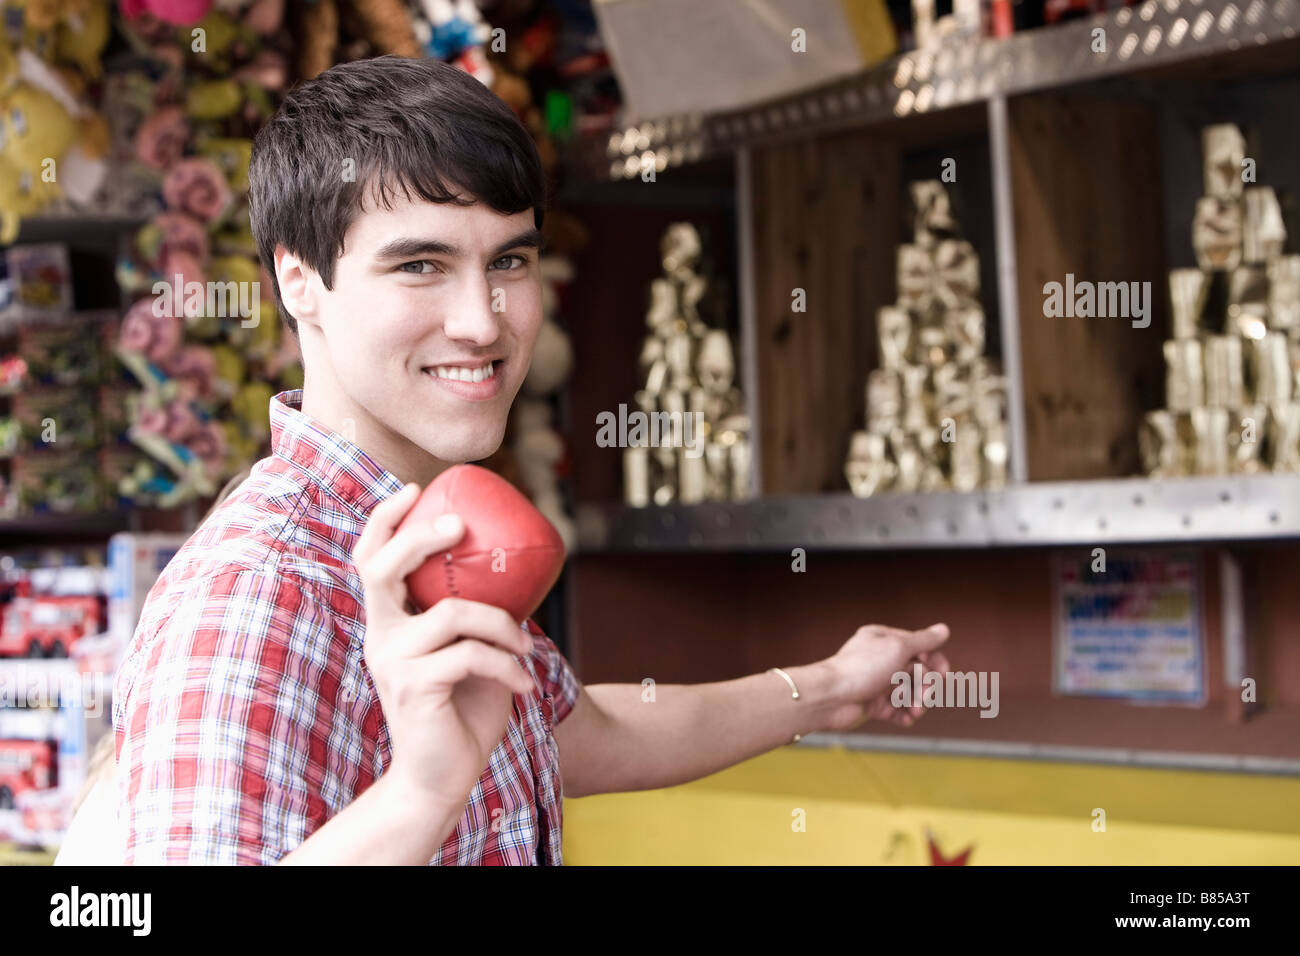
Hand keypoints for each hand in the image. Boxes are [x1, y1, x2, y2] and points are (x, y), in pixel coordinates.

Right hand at [352, 483, 535, 810]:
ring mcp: (392, 661)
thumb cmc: (461, 712)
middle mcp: (381, 636)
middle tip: (460, 528)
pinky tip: (524, 684)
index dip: (384, 521)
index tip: (415, 490)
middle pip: (383, 568)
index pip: (370, 561)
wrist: (441, 778)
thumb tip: (518, 575)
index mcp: (389, 623)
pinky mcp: (414, 687)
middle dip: (420, 538)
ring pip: (453, 613)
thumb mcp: (467, 654)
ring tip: (526, 646)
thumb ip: (475, 618)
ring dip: (503, 626)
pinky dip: (508, 665)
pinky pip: (472, 655)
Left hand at [817, 623, 952, 731]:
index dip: (935, 662)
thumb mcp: (897, 648)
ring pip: (910, 693)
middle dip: (926, 686)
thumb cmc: (861, 668)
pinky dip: (905, 715)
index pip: (920, 648)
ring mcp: (878, 683)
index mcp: (885, 640)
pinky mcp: (874, 705)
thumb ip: (923, 641)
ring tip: (914, 711)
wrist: (832, 698)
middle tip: (925, 695)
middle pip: (918, 672)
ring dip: (918, 703)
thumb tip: (944, 630)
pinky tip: (906, 719)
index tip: (943, 674)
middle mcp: (882, 660)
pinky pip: (898, 710)